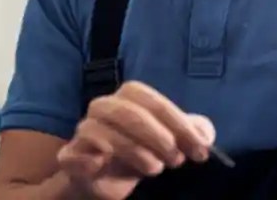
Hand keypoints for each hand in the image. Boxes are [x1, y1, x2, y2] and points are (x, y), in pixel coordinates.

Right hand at [56, 81, 214, 199]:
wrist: (105, 179)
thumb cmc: (140, 153)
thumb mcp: (171, 142)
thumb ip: (192, 133)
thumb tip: (205, 133)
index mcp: (127, 97)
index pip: (151, 100)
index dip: (178, 122)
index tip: (200, 148)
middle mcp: (102, 108)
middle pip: (128, 112)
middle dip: (158, 136)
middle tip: (177, 159)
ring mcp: (84, 132)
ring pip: (102, 133)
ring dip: (134, 150)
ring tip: (154, 168)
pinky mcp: (70, 158)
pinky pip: (72, 155)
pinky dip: (86, 159)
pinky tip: (101, 164)